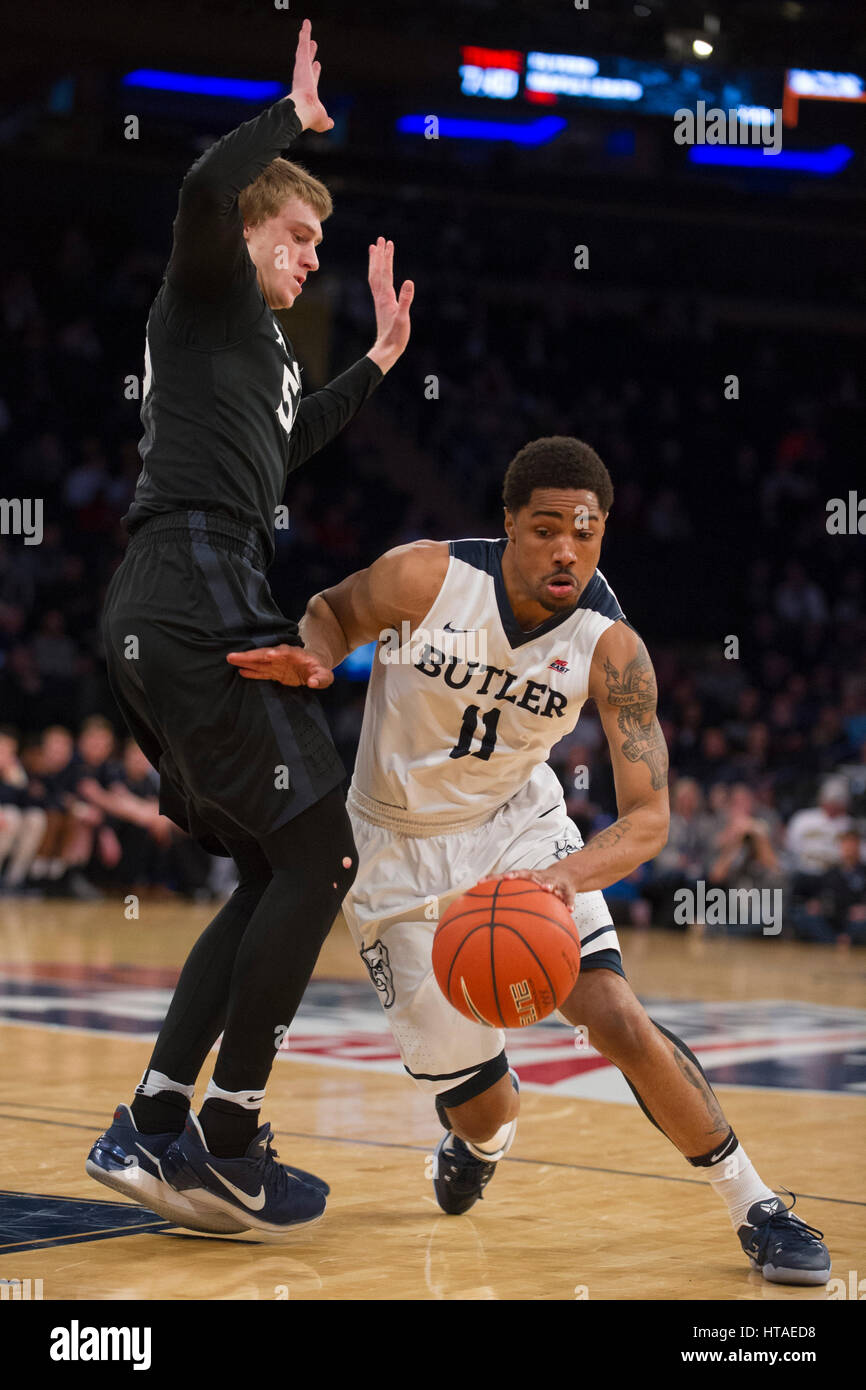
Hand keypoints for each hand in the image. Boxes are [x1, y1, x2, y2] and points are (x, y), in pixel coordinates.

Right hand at [226, 644, 333, 688]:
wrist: (315, 669)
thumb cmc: (320, 671)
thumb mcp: (325, 676)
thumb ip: (321, 678)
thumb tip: (313, 682)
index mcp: (294, 655)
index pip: (282, 653)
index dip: (274, 654)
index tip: (266, 655)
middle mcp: (282, 657)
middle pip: (264, 655)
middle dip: (250, 655)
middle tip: (234, 655)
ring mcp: (276, 664)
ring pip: (258, 661)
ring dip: (245, 661)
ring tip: (230, 659)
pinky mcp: (274, 672)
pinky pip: (260, 671)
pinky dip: (251, 671)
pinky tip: (240, 671)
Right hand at [287, 18, 333, 132]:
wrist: (303, 110)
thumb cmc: (311, 117)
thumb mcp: (321, 121)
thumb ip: (325, 123)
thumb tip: (331, 124)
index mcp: (308, 91)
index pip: (312, 78)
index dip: (315, 72)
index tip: (318, 64)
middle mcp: (303, 78)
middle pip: (306, 62)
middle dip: (309, 53)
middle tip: (312, 44)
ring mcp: (302, 69)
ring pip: (303, 50)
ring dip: (305, 38)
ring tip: (306, 27)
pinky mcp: (302, 62)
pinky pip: (303, 43)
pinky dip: (305, 33)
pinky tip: (307, 23)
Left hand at [366, 238, 413, 373]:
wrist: (387, 349)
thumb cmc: (396, 336)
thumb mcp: (403, 318)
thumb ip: (406, 300)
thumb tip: (410, 282)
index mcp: (386, 297)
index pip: (386, 272)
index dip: (387, 257)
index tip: (389, 243)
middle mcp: (380, 296)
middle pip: (377, 271)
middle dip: (379, 254)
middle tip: (380, 239)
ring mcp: (380, 300)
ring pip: (375, 276)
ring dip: (375, 262)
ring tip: (374, 249)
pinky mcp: (381, 305)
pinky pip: (376, 285)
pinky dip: (376, 274)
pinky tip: (379, 272)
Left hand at [501, 866, 576, 911]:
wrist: (566, 875)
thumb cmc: (543, 883)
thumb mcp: (531, 886)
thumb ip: (515, 896)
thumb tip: (495, 912)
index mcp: (529, 876)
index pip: (510, 875)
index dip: (498, 878)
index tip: (484, 881)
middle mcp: (540, 877)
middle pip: (527, 874)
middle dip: (517, 875)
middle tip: (508, 877)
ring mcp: (554, 882)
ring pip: (550, 882)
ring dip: (548, 885)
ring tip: (547, 889)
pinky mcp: (567, 889)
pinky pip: (568, 897)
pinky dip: (569, 903)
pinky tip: (569, 910)